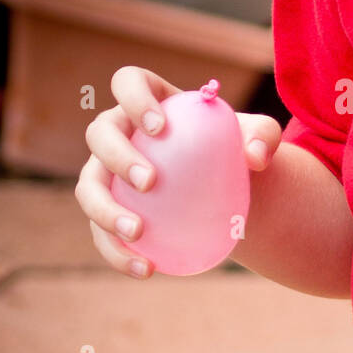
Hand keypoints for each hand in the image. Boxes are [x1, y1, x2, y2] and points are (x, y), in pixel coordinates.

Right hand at [74, 65, 281, 277]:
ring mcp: (107, 173)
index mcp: (150, 101)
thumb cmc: (235, 151)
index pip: (128, 83)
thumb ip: (263, 138)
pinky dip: (118, 254)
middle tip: (150, 182)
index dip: (134, 98)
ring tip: (138, 232)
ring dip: (104, 210)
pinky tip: (146, 270)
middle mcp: (120, 132)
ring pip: (88, 187)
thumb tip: (254, 158)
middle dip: (117, 155)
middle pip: (99, 133)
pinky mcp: (110, 212)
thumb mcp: (259, 138)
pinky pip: (102, 234)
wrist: (225, 188)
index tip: (159, 127)